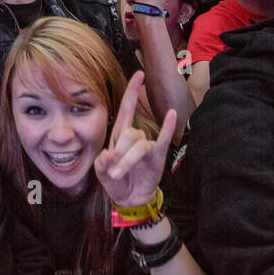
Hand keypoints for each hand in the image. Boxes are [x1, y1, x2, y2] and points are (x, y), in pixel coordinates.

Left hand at [94, 70, 176, 207]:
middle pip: (130, 133)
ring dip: (128, 160)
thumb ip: (101, 165)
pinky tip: (172, 114)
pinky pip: (163, 140)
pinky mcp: (157, 157)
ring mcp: (147, 146)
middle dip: (119, 151)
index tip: (140, 74)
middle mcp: (134, 137)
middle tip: (113, 171)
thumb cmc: (115, 182)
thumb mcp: (102, 174)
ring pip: (140, 145)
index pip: (126, 109)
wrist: (130, 200)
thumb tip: (106, 156)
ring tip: (118, 175)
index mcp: (119, 136)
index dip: (132, 92)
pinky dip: (167, 127)